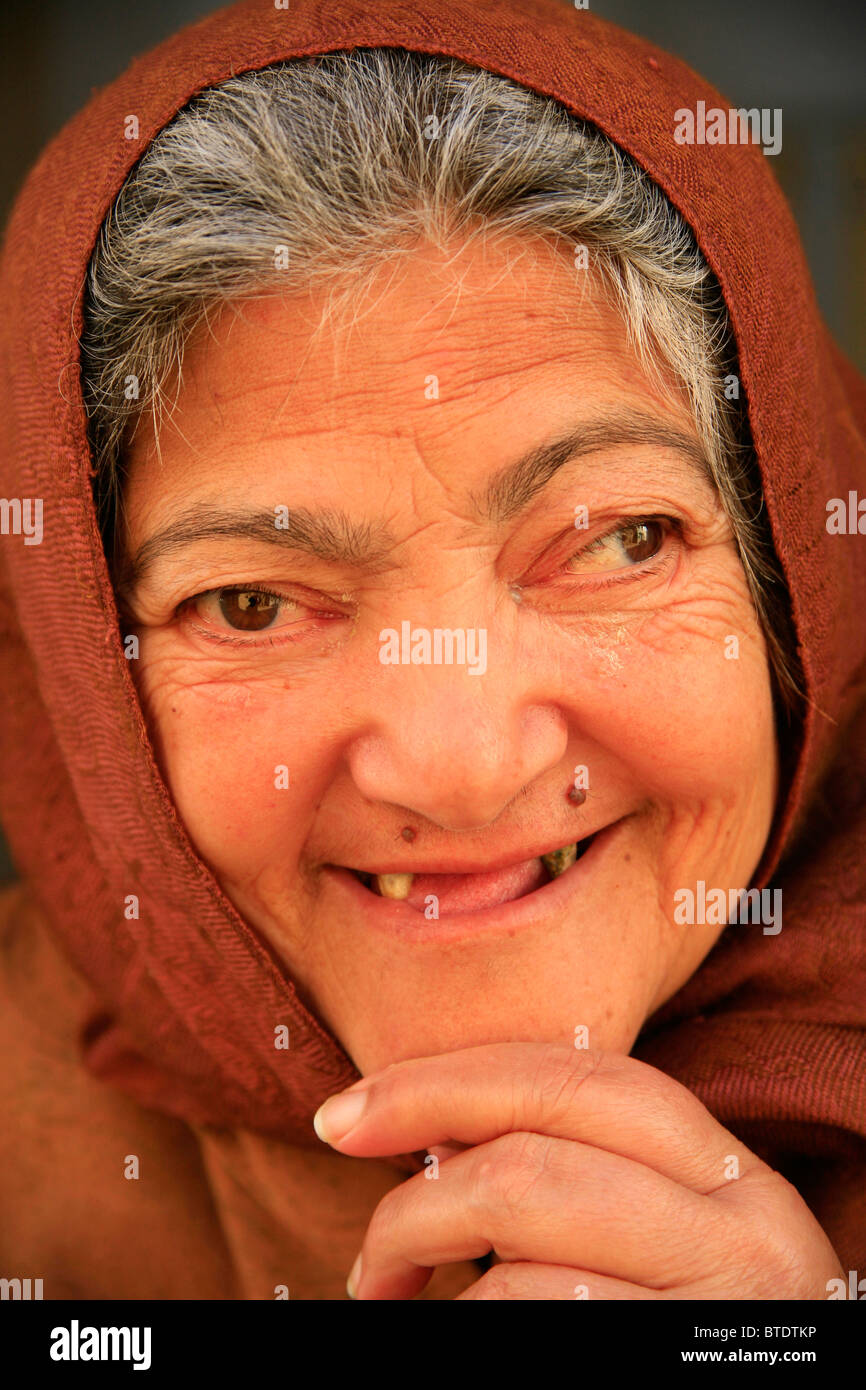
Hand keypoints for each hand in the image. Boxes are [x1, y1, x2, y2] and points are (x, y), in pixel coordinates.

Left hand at [312, 1043, 844, 1299]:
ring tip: (386, 1287)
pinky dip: (462, 1317)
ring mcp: (713, 1320)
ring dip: (416, 1250)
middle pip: (534, 1154)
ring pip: (518, 1242)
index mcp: (736, 1183)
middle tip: (356, 1217)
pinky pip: (527, 1321)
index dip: (449, 1081)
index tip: (349, 1110)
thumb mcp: (661, 1239)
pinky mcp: (671, 1373)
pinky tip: (451, 1325)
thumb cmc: (677, 1323)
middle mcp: (748, 1241)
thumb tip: (426, 1125)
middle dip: (415, 1179)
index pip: (583, 1080)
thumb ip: (579, 1172)